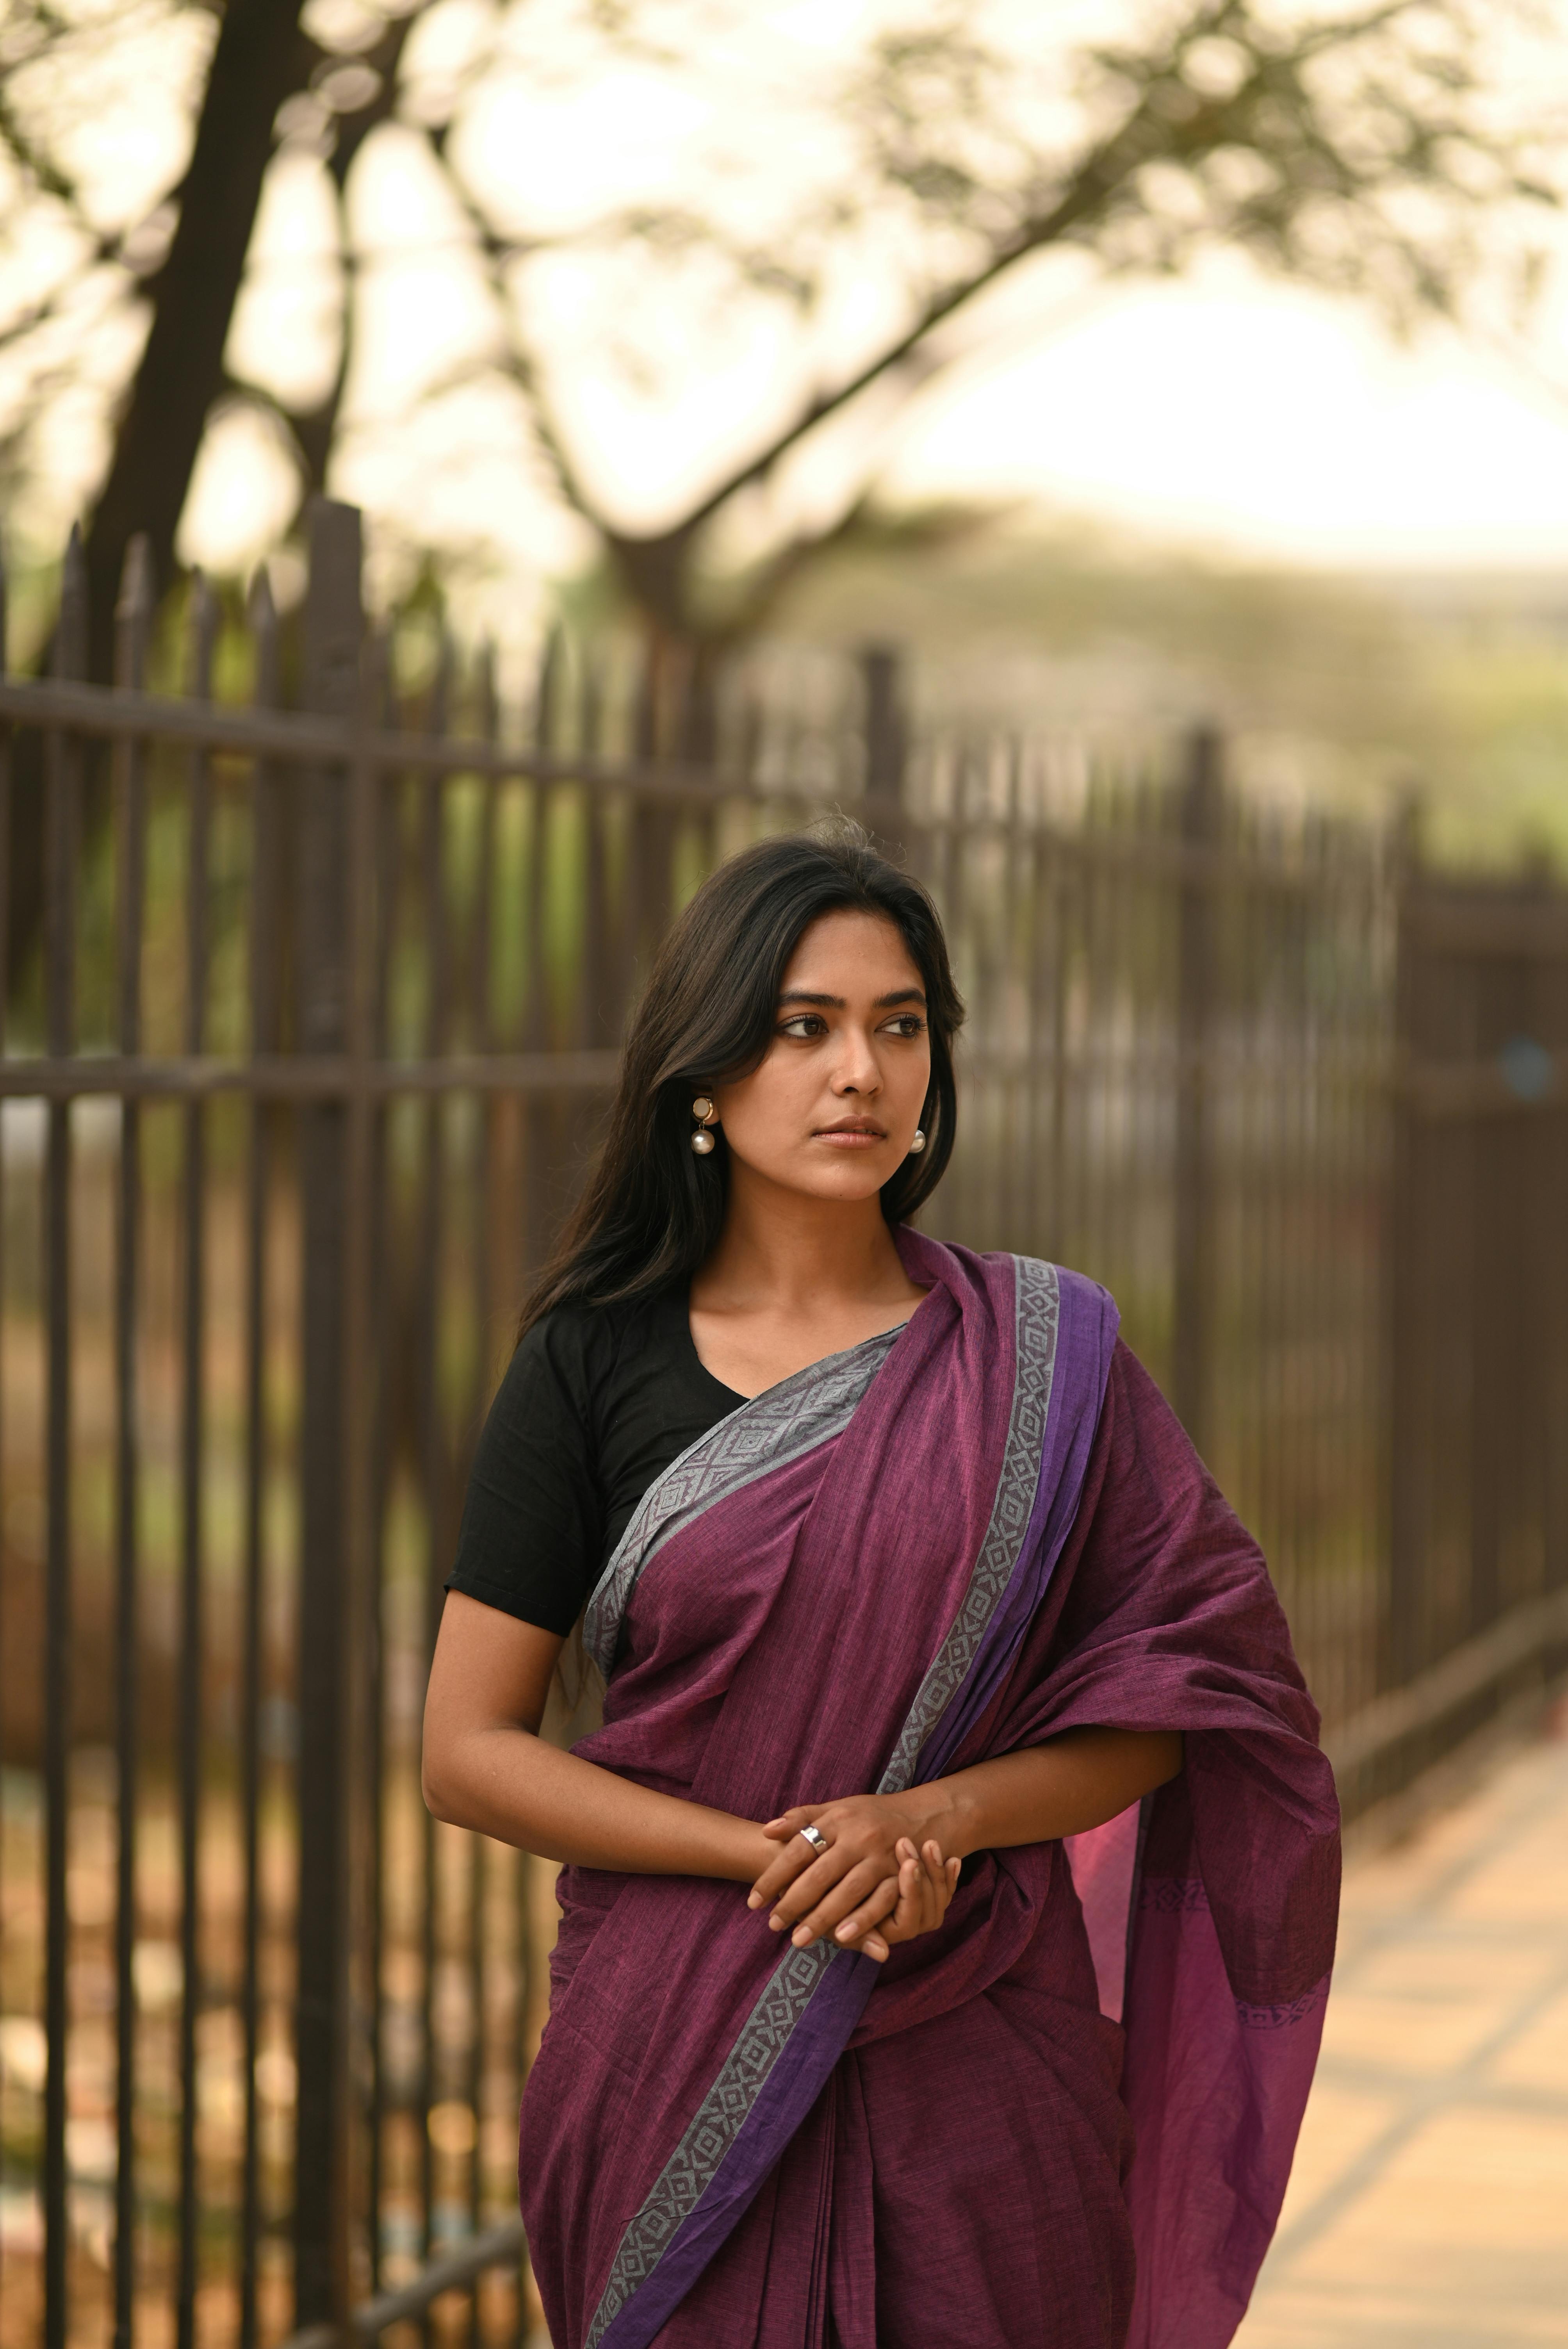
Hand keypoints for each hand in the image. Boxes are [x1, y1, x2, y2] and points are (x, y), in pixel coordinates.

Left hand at [747, 1798, 960, 1962]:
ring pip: (847, 1891)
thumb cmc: (869, 1816)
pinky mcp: (901, 1875)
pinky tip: (842, 1938)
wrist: (922, 1817)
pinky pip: (879, 1902)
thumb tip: (766, 1830)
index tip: (754, 1901)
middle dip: (793, 1902)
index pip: (799, 1849)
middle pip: (819, 1874)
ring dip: (822, 1918)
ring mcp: (881, 1857)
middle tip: (772, 1925)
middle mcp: (859, 1837)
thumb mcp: (837, 1809)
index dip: (774, 1876)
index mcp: (838, 1820)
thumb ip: (802, 1818)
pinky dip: (861, 1921)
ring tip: (798, 1940)